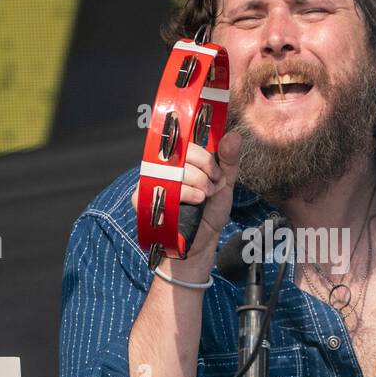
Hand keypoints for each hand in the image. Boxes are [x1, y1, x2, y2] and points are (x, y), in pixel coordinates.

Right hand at [132, 129, 241, 274]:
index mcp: (181, 159)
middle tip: (211, 188)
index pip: (188, 143)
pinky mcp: (142, 196)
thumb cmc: (209, 211)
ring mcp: (151, 179)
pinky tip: (195, 201)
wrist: (202, 240)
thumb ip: (229, 160)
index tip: (217, 175)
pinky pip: (164, 186)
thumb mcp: (224, 183)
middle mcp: (163, 166)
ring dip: (198, 183)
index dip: (206, 158)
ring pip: (176, 168)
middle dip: (205, 171)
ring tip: (204, 197)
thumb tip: (233, 135)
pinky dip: (186, 193)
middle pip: (182, 153)